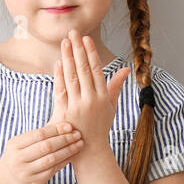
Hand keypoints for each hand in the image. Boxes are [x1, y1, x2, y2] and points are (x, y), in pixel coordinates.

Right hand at [0, 121, 84, 183]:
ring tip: (79, 144)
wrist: (6, 183)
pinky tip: (72, 155)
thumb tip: (62, 126)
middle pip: (46, 146)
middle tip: (77, 134)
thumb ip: (35, 137)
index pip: (38, 134)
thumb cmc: (17, 158)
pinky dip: (64, 161)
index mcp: (14, 145)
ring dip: (68, 150)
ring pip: (52, 159)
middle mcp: (18, 159)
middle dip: (64, 139)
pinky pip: (53, 170)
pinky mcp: (35, 183)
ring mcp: (26, 172)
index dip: (55, 129)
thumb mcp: (18, 145)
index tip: (69, 126)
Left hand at [50, 30, 128, 149]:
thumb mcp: (111, 106)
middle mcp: (90, 100)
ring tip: (64, 42)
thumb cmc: (101, 126)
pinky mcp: (64, 112)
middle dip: (78, 49)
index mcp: (103, 97)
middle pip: (83, 70)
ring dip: (67, 58)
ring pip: (72, 77)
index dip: (91, 53)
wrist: (89, 150)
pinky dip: (58, 75)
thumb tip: (126, 69)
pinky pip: (61, 90)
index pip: (97, 70)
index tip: (86, 39)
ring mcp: (77, 106)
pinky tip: (57, 62)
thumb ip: (116, 86)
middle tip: (73, 32)